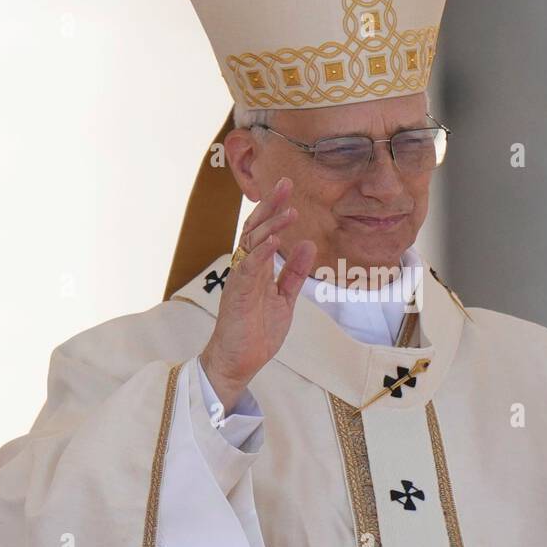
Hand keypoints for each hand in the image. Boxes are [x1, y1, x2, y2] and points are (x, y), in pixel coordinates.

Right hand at [199, 176, 315, 411]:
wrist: (239, 362)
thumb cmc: (257, 332)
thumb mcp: (284, 298)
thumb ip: (294, 272)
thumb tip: (309, 244)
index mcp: (256, 269)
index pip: (264, 231)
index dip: (275, 209)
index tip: (288, 188)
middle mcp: (245, 269)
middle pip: (256, 229)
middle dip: (271, 206)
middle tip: (286, 183)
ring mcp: (240, 280)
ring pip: (252, 245)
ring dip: (271, 227)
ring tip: (289, 212)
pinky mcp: (238, 295)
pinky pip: (248, 269)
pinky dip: (261, 253)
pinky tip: (275, 240)